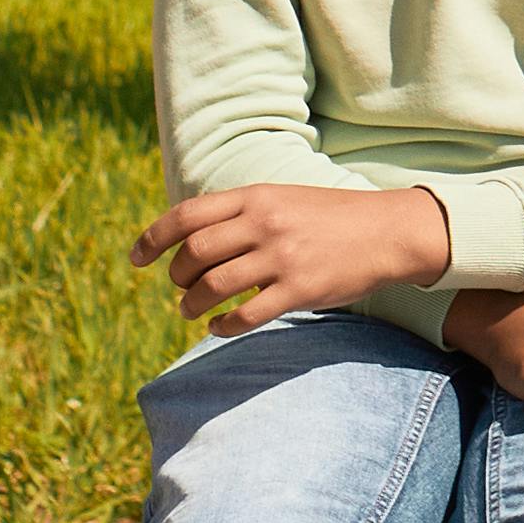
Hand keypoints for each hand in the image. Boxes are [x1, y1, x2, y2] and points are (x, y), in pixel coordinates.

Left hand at [131, 179, 449, 336]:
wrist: (387, 231)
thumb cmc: (330, 217)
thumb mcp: (283, 198)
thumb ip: (241, 212)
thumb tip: (190, 240)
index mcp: (257, 195)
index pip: (187, 215)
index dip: (153, 238)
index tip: (136, 259)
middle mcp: (265, 223)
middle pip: (194, 254)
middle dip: (176, 276)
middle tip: (179, 287)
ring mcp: (282, 257)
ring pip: (212, 287)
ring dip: (191, 304)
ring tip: (191, 310)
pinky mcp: (299, 290)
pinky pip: (245, 316)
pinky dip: (222, 326)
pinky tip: (220, 327)